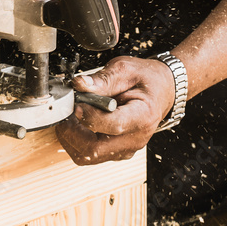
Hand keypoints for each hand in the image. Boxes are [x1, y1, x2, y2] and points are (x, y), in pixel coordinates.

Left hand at [56, 56, 176, 164]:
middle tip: (65, 113)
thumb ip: (102, 79)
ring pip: (88, 156)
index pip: (114, 125)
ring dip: (71, 139)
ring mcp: (126, 148)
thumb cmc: (145, 81)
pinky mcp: (117, 152)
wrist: (161, 91)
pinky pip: (90, 155)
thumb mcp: (125, 70)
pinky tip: (76, 125)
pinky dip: (76, 142)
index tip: (77, 105)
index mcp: (142, 116)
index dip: (91, 117)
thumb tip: (79, 84)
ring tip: (69, 117)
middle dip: (72, 132)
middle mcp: (135, 138)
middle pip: (95, 149)